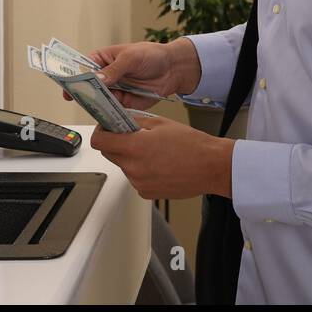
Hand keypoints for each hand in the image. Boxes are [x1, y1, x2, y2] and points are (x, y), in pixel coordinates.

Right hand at [78, 40, 190, 110]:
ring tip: (97, 107)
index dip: (72, 76)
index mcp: (102, 60)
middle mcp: (104, 77)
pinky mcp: (123, 103)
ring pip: (98, 101)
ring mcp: (113, 91)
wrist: (172, 69)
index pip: (81, 68)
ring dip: (96, 105)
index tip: (67, 85)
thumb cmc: (151, 55)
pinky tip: (109, 116)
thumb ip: (114, 69)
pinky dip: (110, 114)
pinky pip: (112, 111)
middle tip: (80, 99)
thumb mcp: (131, 57)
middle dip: (83, 94)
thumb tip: (98, 79)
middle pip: (87, 88)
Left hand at [90, 115, 233, 199]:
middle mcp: (133, 167)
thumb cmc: (192, 144)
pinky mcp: (147, 192)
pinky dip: (142, 171)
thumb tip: (121, 119)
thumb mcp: (161, 123)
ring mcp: (139, 182)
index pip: (100, 141)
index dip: (101, 132)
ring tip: (155, 152)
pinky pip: (136, 178)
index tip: (107, 128)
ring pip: (124, 166)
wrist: (211, 167)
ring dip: (131, 158)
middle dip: (117, 143)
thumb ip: (136, 121)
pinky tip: (160, 165)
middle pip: (110, 154)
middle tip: (133, 136)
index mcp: (135, 147)